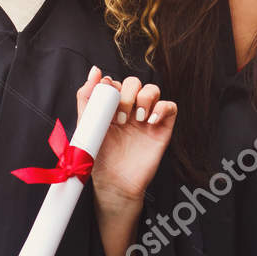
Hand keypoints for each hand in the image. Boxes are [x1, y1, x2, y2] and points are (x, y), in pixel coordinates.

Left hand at [77, 67, 176, 255]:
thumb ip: (87, 99)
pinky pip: (170, 106)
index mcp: (110, 108)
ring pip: (152, 89)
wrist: (115, 184)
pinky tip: (151, 121)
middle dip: (126, 94)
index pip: (115, 82)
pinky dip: (162, 107)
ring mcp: (147, 117)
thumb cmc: (100, 160)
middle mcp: (129, 109)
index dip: (111, 84)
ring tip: (137, 118)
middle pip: (134, 82)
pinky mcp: (162, 127)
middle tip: (119, 117)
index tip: (105, 94)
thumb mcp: (87, 126)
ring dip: (144, 98)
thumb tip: (94, 71)